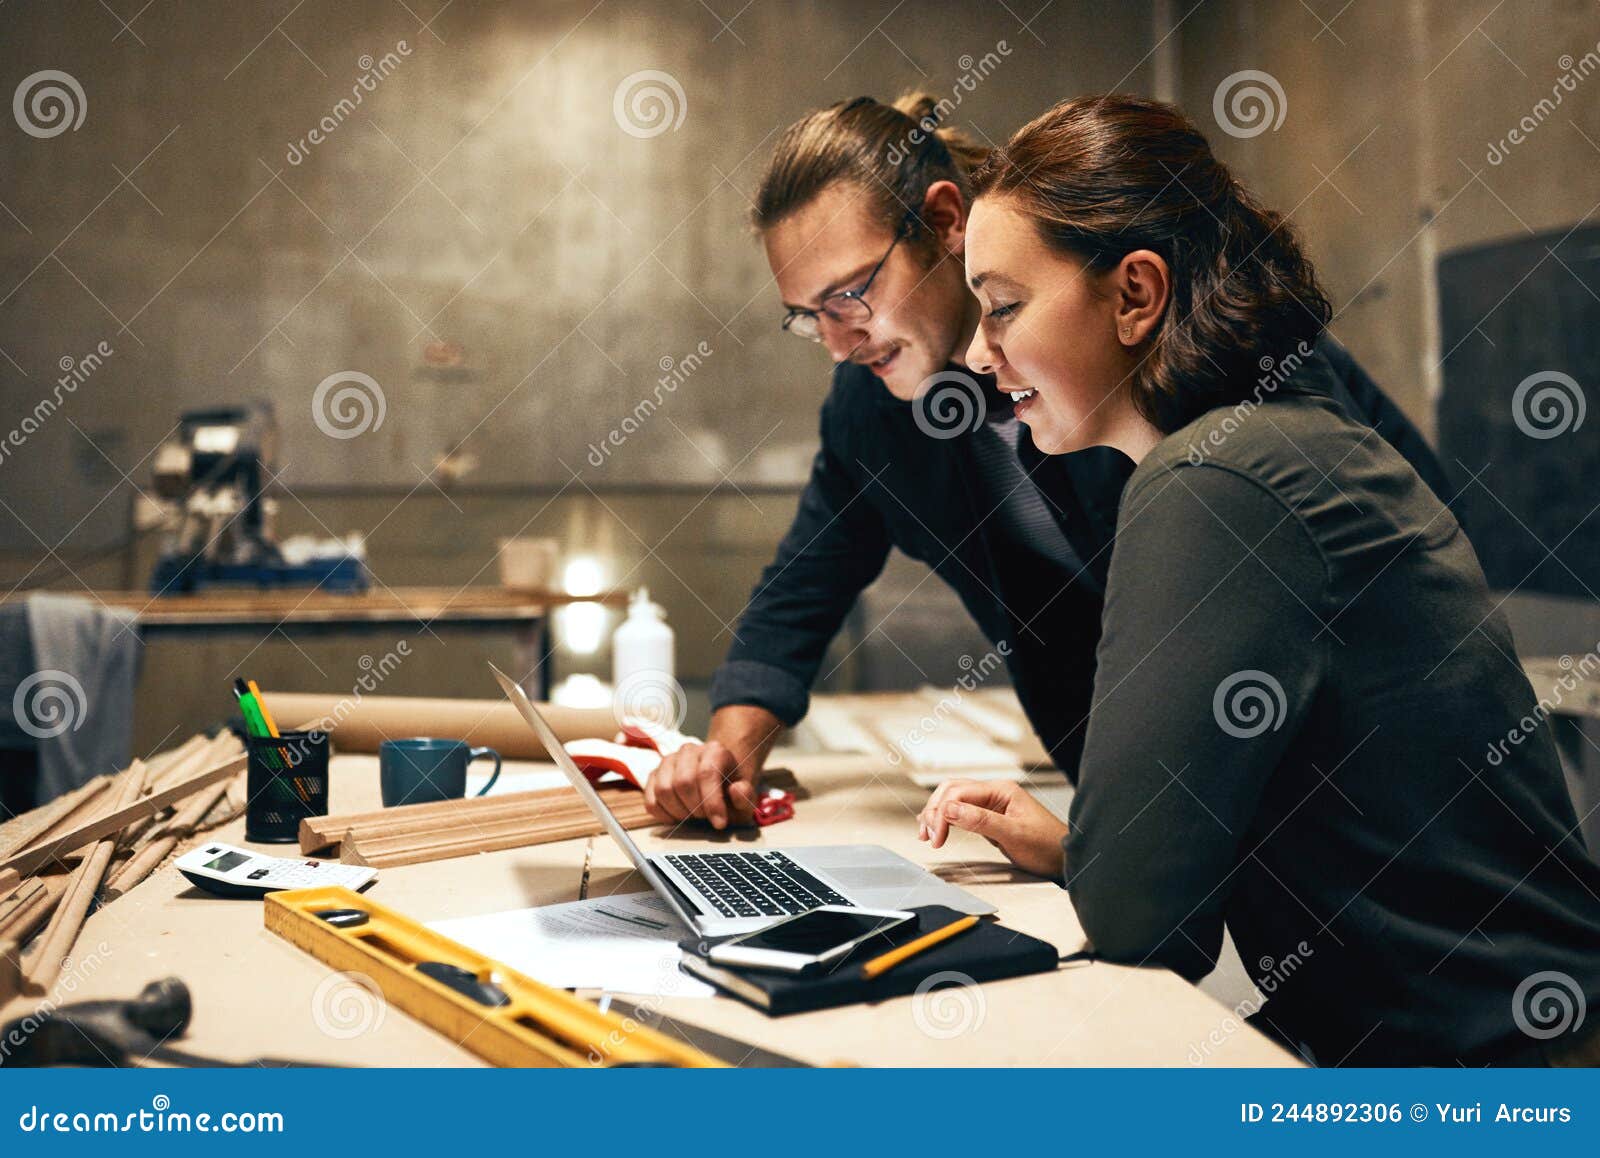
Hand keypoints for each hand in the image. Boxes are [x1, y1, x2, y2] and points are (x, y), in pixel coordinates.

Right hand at [644, 740, 757, 829]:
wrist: (716, 783)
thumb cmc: (729, 791)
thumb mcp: (745, 796)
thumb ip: (745, 795)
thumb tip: (736, 790)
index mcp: (714, 750)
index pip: (707, 773)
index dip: (712, 802)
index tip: (720, 823)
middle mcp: (688, 750)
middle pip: (683, 782)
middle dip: (695, 808)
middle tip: (705, 817)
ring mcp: (668, 762)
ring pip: (664, 790)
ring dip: (679, 812)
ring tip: (693, 816)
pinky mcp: (653, 776)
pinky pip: (651, 800)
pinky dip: (664, 815)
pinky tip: (678, 817)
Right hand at [916, 779, 1066, 879]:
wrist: (1064, 859)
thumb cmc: (1047, 846)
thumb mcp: (1014, 834)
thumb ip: (981, 821)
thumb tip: (950, 810)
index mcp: (1001, 790)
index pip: (959, 792)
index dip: (942, 813)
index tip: (936, 837)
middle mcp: (994, 793)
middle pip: (951, 791)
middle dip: (935, 811)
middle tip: (928, 836)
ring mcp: (990, 804)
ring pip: (953, 800)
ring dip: (937, 814)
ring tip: (926, 834)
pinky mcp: (988, 818)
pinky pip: (961, 812)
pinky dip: (946, 820)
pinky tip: (938, 830)